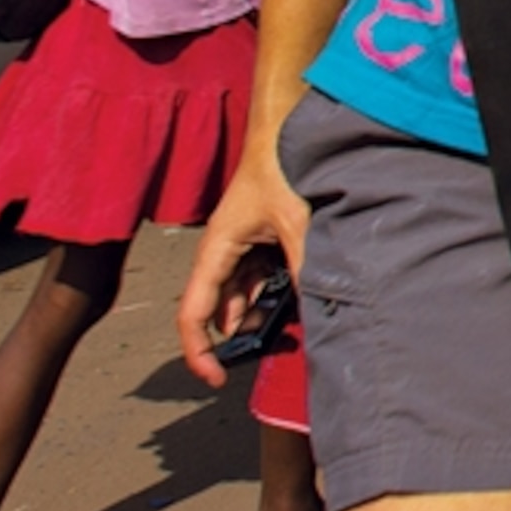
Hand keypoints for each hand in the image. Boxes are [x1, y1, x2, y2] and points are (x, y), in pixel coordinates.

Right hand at [177, 142, 307, 386]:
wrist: (287, 130)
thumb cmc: (281, 169)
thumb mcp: (297, 222)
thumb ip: (305, 265)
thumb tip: (318, 310)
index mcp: (215, 253)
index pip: (193, 316)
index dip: (199, 354)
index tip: (218, 380)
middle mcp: (222, 255)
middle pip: (224, 312)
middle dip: (247, 334)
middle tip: (282, 345)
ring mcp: (241, 249)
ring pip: (248, 297)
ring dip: (268, 312)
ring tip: (299, 317)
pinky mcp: (262, 242)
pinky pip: (266, 278)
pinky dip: (282, 291)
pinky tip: (306, 291)